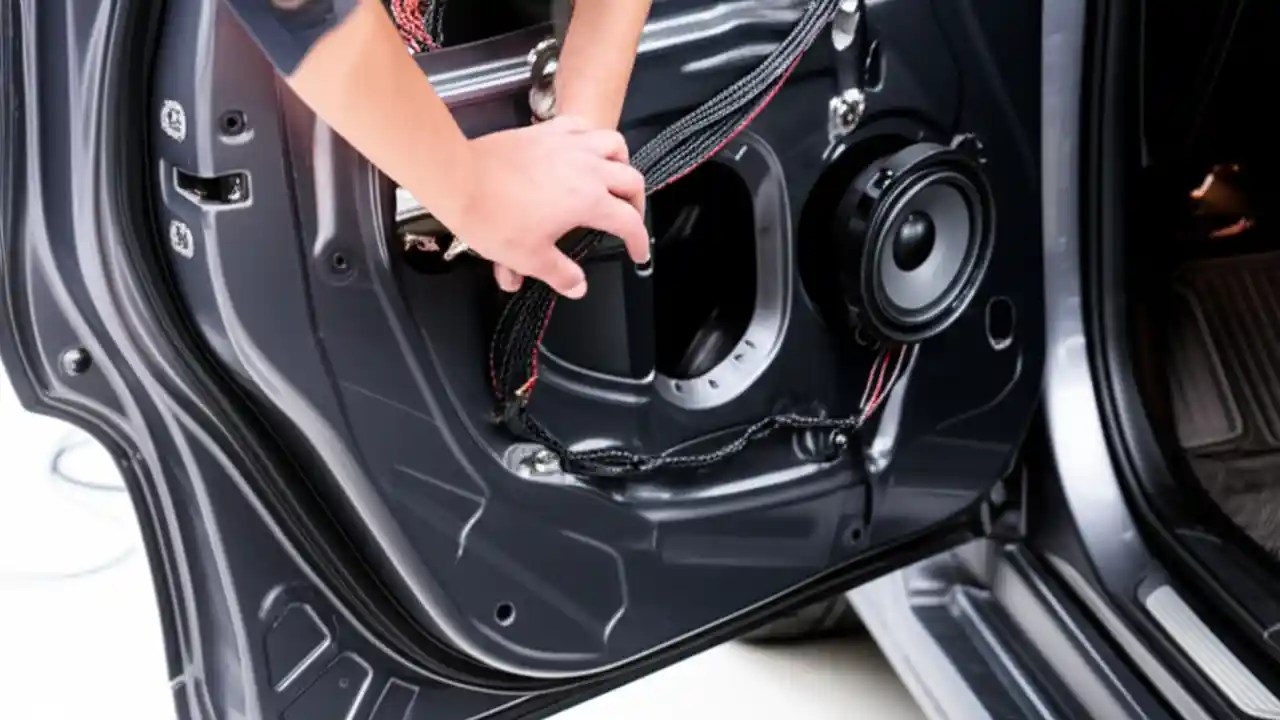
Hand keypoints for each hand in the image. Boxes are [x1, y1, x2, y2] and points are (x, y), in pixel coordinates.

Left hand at [432, 116, 648, 298]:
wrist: (460, 179)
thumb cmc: (492, 217)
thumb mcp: (529, 258)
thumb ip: (560, 274)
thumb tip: (577, 286)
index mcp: (588, 200)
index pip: (629, 223)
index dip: (639, 242)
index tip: (638, 253)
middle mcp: (587, 167)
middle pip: (631, 180)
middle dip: (636, 204)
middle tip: (628, 219)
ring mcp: (568, 144)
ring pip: (614, 145)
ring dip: (621, 164)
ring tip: (614, 179)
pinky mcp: (546, 130)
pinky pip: (581, 126)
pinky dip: (590, 138)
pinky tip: (582, 150)